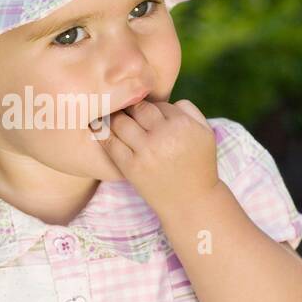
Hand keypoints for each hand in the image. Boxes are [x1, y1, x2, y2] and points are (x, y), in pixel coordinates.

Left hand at [93, 99, 218, 215]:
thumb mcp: (205, 132)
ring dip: (113, 117)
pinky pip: (111, 143)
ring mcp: (146, 152)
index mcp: (182, 124)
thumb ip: (188, 109)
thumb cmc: (199, 164)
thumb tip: (163, 100)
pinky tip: (96, 128)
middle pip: (136, 108)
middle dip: (129, 108)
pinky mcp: (131, 167)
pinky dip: (102, 133)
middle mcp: (163, 135)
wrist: (191, 202)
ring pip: (120, 122)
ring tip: (108, 116)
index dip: (149, 107)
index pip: (157, 103)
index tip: (143, 114)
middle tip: (120, 108)